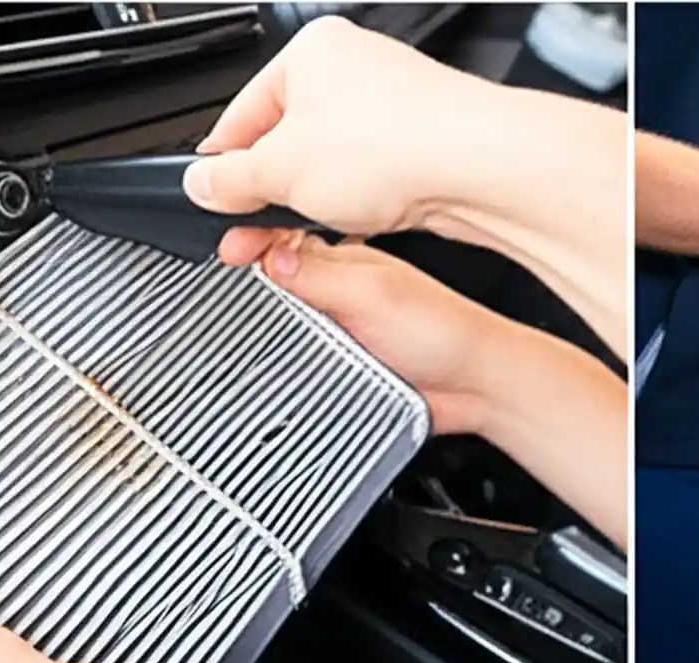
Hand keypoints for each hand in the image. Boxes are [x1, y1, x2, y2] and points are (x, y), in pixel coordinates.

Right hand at [183, 16, 504, 258]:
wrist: (480, 167)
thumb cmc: (396, 143)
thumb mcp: (282, 171)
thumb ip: (232, 181)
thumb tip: (204, 184)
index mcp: (313, 52)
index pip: (244, 113)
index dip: (223, 165)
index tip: (212, 202)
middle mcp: (359, 71)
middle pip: (291, 141)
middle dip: (267, 193)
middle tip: (248, 233)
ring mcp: (398, 109)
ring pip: (334, 165)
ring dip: (312, 204)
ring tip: (300, 234)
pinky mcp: (427, 146)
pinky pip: (375, 179)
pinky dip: (357, 205)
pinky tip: (352, 227)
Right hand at [257, 234, 628, 546]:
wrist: (478, 389)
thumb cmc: (445, 332)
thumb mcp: (373, 295)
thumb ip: (318, 276)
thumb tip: (266, 255)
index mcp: (343, 258)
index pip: (280, 237)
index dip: (248, 240)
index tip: (223, 253)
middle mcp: (337, 288)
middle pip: (271, 278)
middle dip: (244, 278)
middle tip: (220, 284)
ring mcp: (338, 326)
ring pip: (280, 319)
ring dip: (261, 322)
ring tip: (240, 322)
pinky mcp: (342, 363)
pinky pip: (296, 358)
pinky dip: (281, 359)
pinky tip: (273, 364)